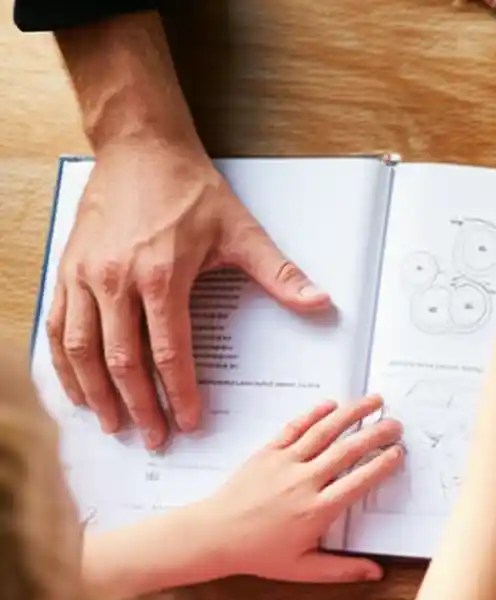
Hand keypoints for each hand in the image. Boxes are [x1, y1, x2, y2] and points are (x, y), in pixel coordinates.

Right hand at [45, 140, 331, 449]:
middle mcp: (116, 280)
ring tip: (114, 425)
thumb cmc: (190, 190)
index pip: (170, 352)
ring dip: (96, 393)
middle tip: (154, 438)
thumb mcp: (242, 231)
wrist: (140, 148)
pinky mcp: (66, 270)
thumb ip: (279, 273)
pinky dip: (63, 364)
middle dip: (139, 406)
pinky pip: (57, 327)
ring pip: (82, 350)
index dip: (179, 393)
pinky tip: (76, 389)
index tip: (189, 422)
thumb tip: (320, 303)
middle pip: (123, 360)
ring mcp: (85, 276)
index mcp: (161, 276)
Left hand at [192, 396, 403, 582]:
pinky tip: (332, 405)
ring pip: (325, 432)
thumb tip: (377, 573)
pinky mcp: (267, 452)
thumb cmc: (258, 554)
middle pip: (348, 450)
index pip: (359, 480)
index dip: (382, 464)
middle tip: (396, 425)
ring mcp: (285, 463)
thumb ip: (343, 569)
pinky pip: (295, 427)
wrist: (214, 536)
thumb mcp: (303, 569)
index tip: (398, 453)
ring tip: (374, 401)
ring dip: (352, 414)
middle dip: (376, 434)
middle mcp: (304, 482)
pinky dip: (314, 413)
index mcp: (317, 510)